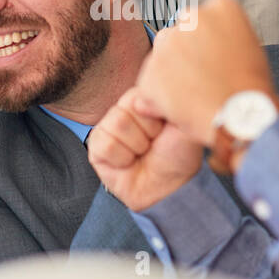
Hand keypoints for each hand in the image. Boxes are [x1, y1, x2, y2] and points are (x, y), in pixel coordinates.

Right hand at [88, 88, 204, 211]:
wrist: (170, 188)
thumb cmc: (178, 155)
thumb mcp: (183, 121)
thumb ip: (168, 98)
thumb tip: (147, 90)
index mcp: (143, 101)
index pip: (139, 93)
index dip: (155, 114)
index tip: (165, 129)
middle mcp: (123, 111)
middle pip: (126, 108)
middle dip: (147, 130)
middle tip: (153, 144)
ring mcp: (107, 129)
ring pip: (117, 124)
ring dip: (136, 145)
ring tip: (142, 154)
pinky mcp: (95, 149)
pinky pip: (105, 143)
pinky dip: (121, 158)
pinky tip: (128, 163)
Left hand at [135, 0, 275, 146]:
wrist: (242, 116)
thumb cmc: (250, 88)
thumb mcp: (247, 46)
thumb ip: (221, 36)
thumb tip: (202, 45)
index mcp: (219, 7)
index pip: (201, 20)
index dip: (205, 44)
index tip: (212, 58)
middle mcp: (190, 17)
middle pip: (178, 34)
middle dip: (184, 55)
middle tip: (203, 78)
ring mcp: (168, 43)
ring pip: (161, 57)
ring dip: (170, 73)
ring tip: (196, 95)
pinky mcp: (150, 71)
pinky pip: (149, 83)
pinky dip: (159, 97)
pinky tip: (183, 106)